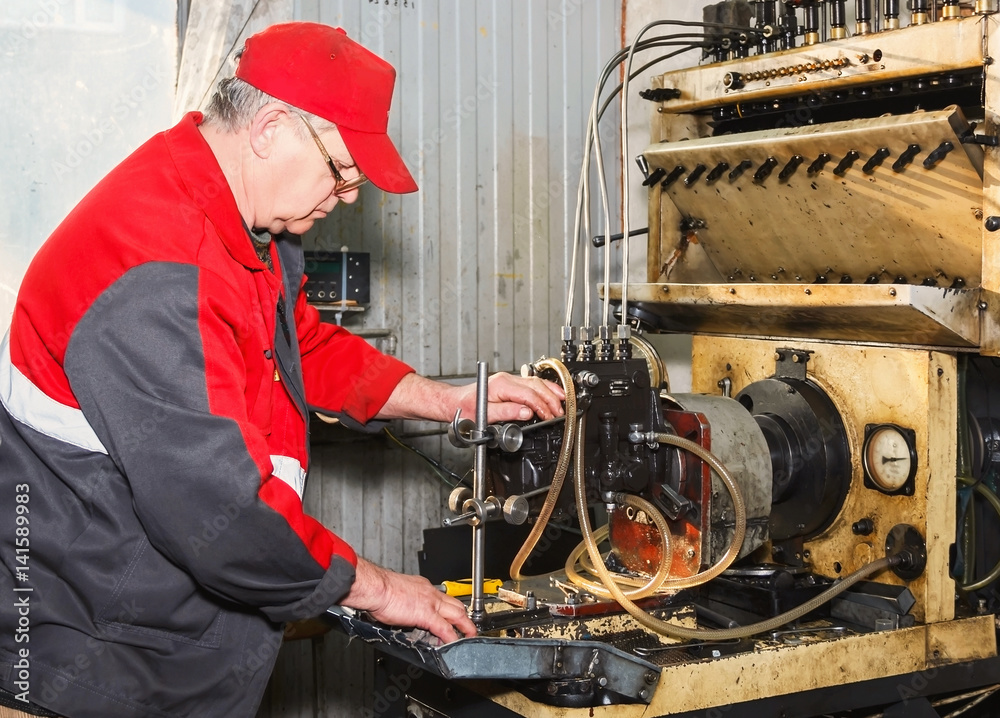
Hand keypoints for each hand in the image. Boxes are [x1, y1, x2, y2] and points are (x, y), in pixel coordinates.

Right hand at [342, 558, 476, 642]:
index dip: (450, 609)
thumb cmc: (381, 589)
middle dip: (465, 617)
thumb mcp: (399, 593)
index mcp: (423, 586)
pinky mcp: (426, 614)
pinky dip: (451, 638)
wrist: (376, 587)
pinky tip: (453, 644)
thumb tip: (404, 612)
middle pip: (456, 604)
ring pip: (457, 614)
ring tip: (468, 637)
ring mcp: (430, 603)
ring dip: (465, 627)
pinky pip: (445, 628)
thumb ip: (406, 602)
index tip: (451, 616)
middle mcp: (430, 592)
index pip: (443, 598)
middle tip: (468, 627)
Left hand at [376, 371, 564, 422]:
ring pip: (535, 382)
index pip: (529, 395)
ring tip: (562, 402)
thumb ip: (507, 412)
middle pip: (536, 386)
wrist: (453, 403)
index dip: (542, 406)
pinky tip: (550, 393)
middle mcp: (505, 379)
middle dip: (551, 399)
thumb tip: (527, 413)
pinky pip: (530, 384)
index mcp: (501, 385)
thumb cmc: (464, 408)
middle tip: (561, 412)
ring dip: (550, 391)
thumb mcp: (484, 415)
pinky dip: (543, 389)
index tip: (550, 416)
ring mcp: (507, 380)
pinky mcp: (508, 384)